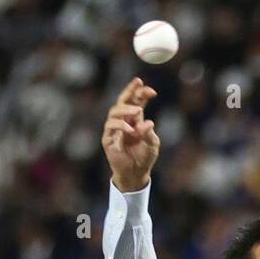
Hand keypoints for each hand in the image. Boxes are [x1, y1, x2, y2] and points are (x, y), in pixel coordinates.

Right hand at [101, 76, 159, 192]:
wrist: (135, 174)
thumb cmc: (144, 158)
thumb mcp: (152, 144)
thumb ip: (149, 132)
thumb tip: (148, 122)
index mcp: (135, 119)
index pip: (136, 101)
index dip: (141, 93)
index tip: (152, 91)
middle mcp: (123, 121)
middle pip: (122, 100)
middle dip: (130, 90)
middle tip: (139, 84)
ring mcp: (114, 129)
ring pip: (115, 111)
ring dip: (126, 109)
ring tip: (138, 111)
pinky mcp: (108, 139)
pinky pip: (111, 127)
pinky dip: (121, 125)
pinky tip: (131, 130)